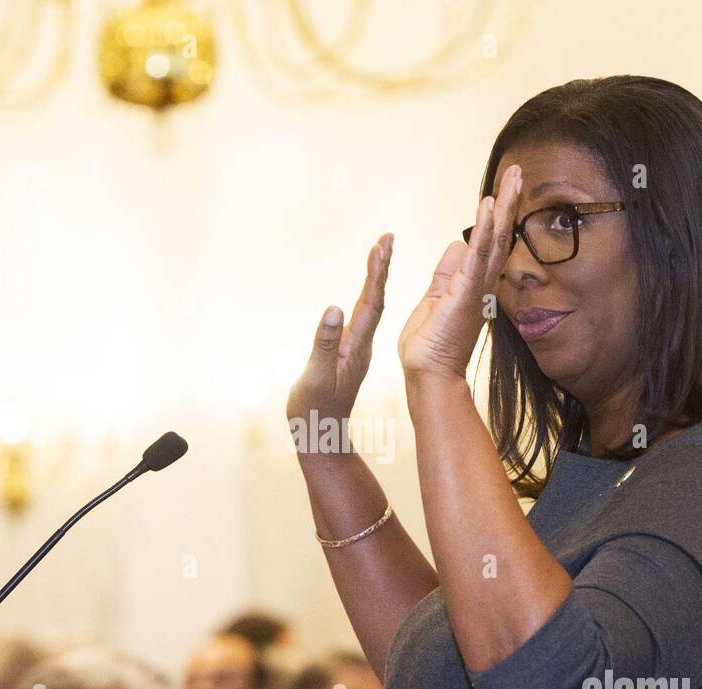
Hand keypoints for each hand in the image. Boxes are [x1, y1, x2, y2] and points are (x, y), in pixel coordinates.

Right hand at [286, 233, 392, 431]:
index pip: (371, 302)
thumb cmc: (314, 411)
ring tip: (380, 253)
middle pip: (374, 300)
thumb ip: (325, 343)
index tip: (384, 243)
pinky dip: (366, 298)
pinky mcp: (347, 355)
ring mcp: (355, 350)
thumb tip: (336, 307)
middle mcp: (360, 345)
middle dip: (380, 267)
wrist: (319, 437)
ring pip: (370, 308)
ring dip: (375, 279)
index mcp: (356, 346)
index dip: (377, 272)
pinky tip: (367, 291)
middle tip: (386, 238)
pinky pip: (362, 319)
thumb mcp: (317, 376)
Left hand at [397, 164, 523, 381]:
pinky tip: (490, 206)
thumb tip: (457, 246)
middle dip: (508, 203)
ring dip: (504, 207)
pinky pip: (477, 257)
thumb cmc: (430, 345)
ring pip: (495, 240)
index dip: (496, 216)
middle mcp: (480, 284)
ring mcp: (475, 289)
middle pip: (500, 236)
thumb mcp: (434, 299)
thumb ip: (445, 273)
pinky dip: (484, 230)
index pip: (488, 244)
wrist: (428, 374)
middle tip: (518, 173)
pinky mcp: (465, 295)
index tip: (501, 190)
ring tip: (514, 177)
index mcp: (472, 285)